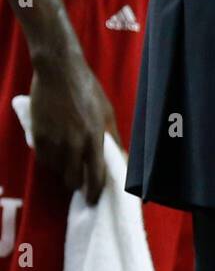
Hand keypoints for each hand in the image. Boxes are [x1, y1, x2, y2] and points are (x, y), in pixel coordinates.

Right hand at [29, 53, 118, 203]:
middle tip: (80, 179)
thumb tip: (120, 160)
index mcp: (95, 137)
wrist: (59, 71)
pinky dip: (49, 159)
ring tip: (68, 158)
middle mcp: (73, 143)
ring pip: (56, 170)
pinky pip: (43, 159)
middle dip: (76, 183)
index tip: (93, 199)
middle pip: (72, 179)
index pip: (96, 176)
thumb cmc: (87, 90)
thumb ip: (112, 139)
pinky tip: (56, 149)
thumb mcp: (107, 113)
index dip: (94, 192)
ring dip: (62, 169)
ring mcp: (53, 140)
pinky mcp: (37, 136)